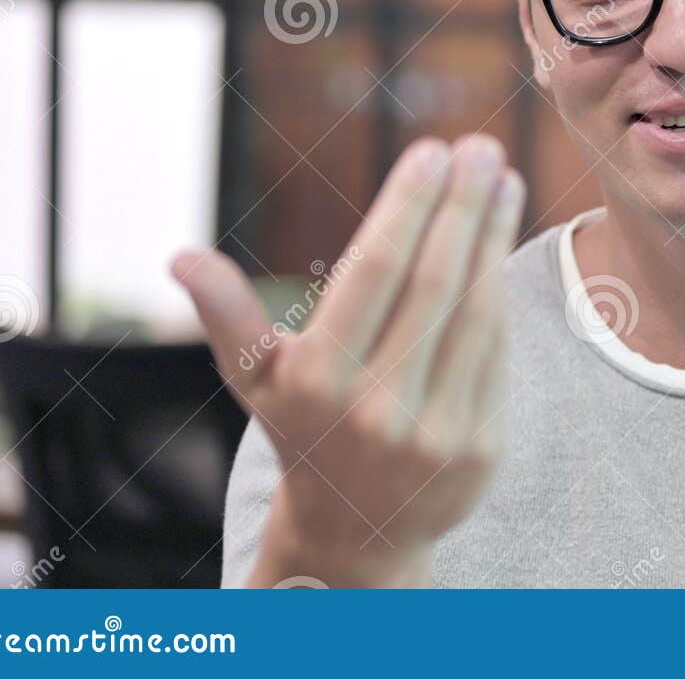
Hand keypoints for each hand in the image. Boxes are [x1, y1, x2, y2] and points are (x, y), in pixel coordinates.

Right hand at [172, 135, 524, 586]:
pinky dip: (501, 294)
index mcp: (318, 380)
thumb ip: (227, 317)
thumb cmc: (305, 431)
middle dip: (462, 208)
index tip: (433, 150)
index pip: (375, 272)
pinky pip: (497, 354)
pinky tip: (502, 244)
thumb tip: (181, 257)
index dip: (408, 206)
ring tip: (503, 180)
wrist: (356, 536)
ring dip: (494, 240)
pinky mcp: (480, 449)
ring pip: (475, 315)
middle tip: (481, 147)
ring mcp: (435, 432)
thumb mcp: (256, 381)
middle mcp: (378, 408)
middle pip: (434, 285)